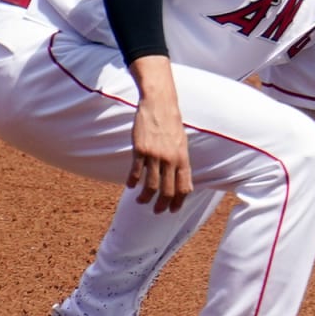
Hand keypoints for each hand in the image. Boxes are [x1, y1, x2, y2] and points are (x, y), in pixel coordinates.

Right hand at [129, 92, 191, 213]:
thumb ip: (181, 163)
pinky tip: (130, 186)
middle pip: (167, 190)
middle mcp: (170, 159)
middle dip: (162, 205)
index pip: (184, 187)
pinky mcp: (140, 149)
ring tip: (141, 201)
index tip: (173, 209)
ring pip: (150, 185)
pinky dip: (132, 182)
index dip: (178, 201)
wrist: (159, 105)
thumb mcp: (182, 144)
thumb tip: (183, 182)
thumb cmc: (171, 124)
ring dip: (145, 197)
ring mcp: (154, 155)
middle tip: (157, 211)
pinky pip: (135, 172)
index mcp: (183, 158)